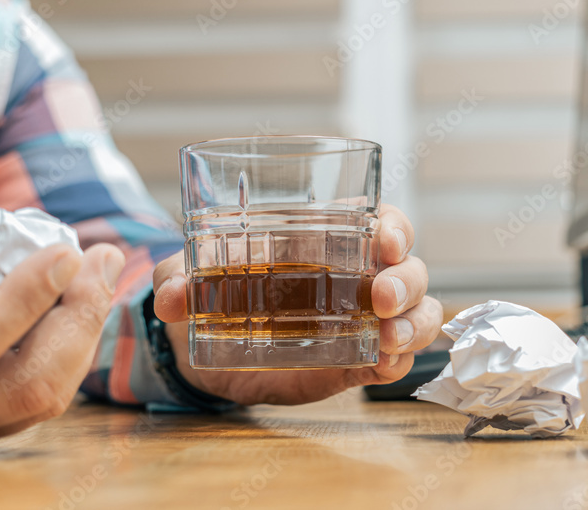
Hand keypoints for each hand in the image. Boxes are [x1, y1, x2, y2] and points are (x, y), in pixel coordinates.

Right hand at [0, 221, 124, 455]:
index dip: (26, 298)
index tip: (69, 250)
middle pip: (25, 388)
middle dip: (79, 321)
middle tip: (104, 257)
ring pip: (37, 402)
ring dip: (81, 337)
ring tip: (98, 273)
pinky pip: (28, 400)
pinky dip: (64, 353)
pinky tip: (71, 306)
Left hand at [152, 205, 441, 404]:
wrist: (207, 352)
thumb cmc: (212, 292)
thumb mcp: (189, 277)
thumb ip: (178, 278)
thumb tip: (170, 296)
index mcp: (327, 239)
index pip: (382, 221)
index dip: (395, 227)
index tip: (384, 241)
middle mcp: (356, 276)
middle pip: (409, 267)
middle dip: (406, 280)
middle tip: (381, 299)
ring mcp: (361, 320)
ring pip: (416, 311)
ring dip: (413, 324)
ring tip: (389, 340)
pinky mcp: (355, 360)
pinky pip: (395, 358)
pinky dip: (399, 362)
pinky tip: (384, 366)